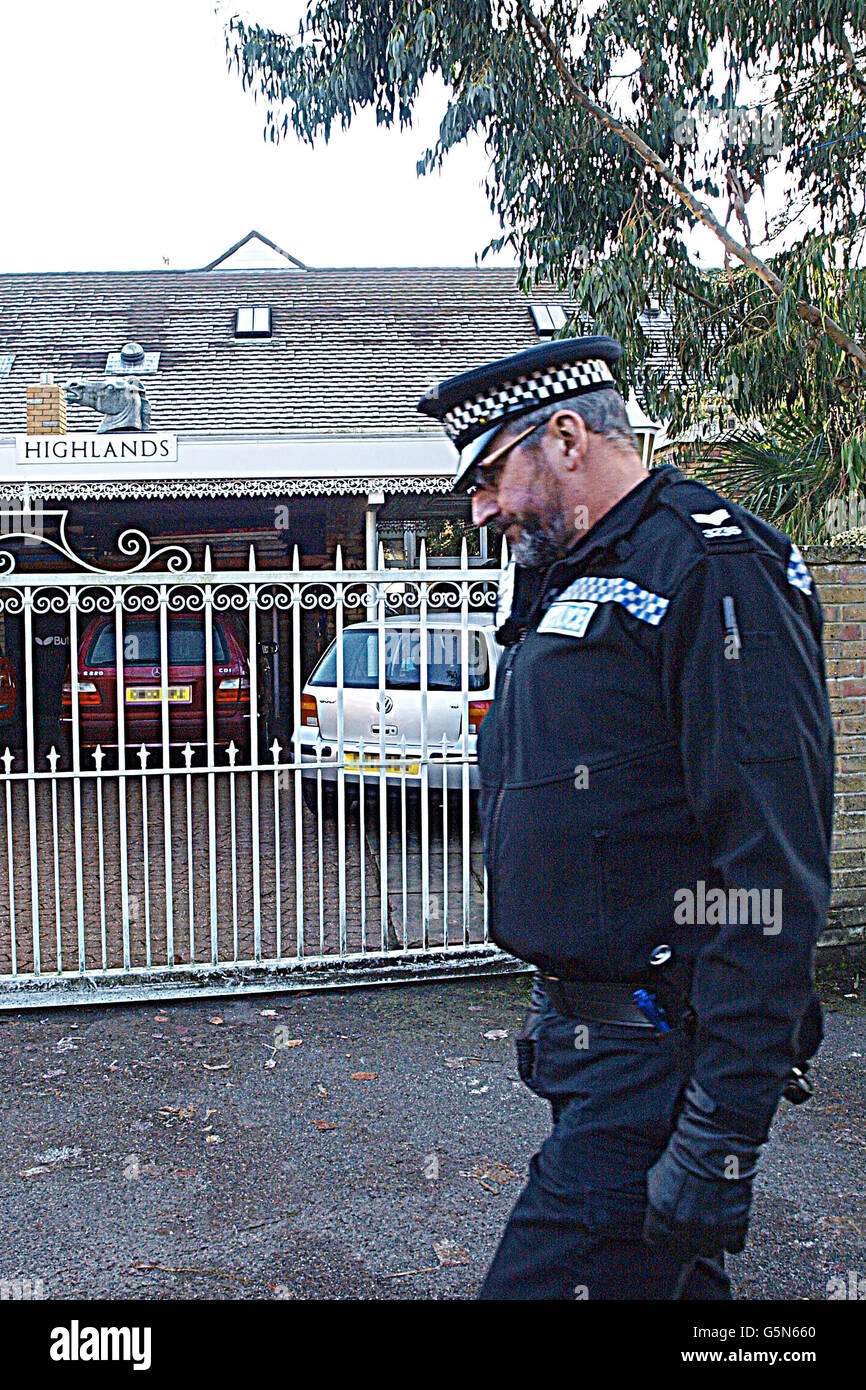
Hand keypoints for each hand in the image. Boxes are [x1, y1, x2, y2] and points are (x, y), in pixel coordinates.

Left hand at [643, 1080, 762, 1257]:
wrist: (714, 1144)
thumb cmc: (684, 1153)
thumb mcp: (657, 1176)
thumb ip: (656, 1202)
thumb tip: (657, 1216)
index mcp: (660, 1214)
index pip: (654, 1240)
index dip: (661, 1234)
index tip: (666, 1229)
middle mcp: (683, 1228)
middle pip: (681, 1252)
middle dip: (683, 1242)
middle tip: (689, 1228)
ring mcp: (710, 1230)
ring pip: (707, 1252)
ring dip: (708, 1241)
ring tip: (709, 1225)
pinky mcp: (735, 1228)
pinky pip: (733, 1247)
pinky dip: (732, 1238)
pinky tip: (728, 1224)